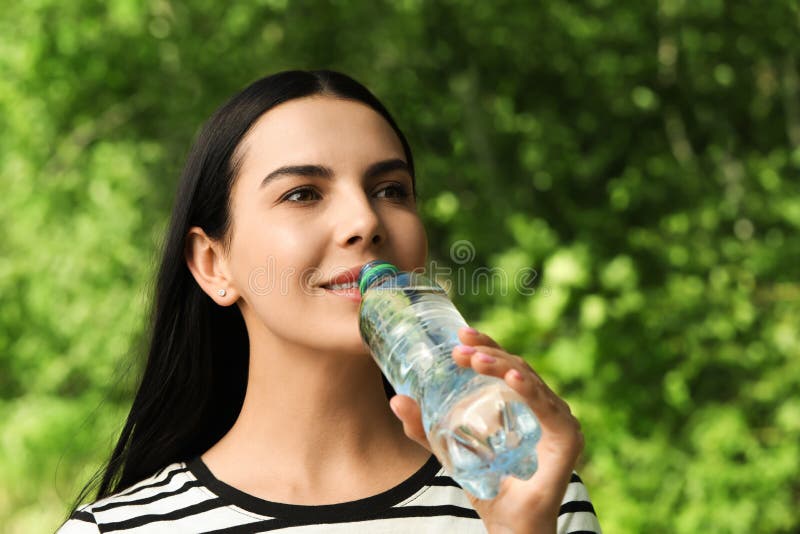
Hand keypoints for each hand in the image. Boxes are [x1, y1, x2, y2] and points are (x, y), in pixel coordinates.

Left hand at [389, 327, 583, 533]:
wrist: (509, 526)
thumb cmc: (488, 487)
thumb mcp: (450, 452)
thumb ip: (425, 429)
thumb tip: (396, 399)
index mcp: (522, 403)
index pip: (505, 365)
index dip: (486, 346)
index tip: (459, 334)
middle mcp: (544, 406)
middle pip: (517, 366)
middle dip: (488, 352)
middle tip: (459, 347)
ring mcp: (558, 420)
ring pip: (530, 380)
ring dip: (502, 365)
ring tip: (475, 359)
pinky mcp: (568, 438)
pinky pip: (548, 408)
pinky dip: (530, 390)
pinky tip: (512, 379)